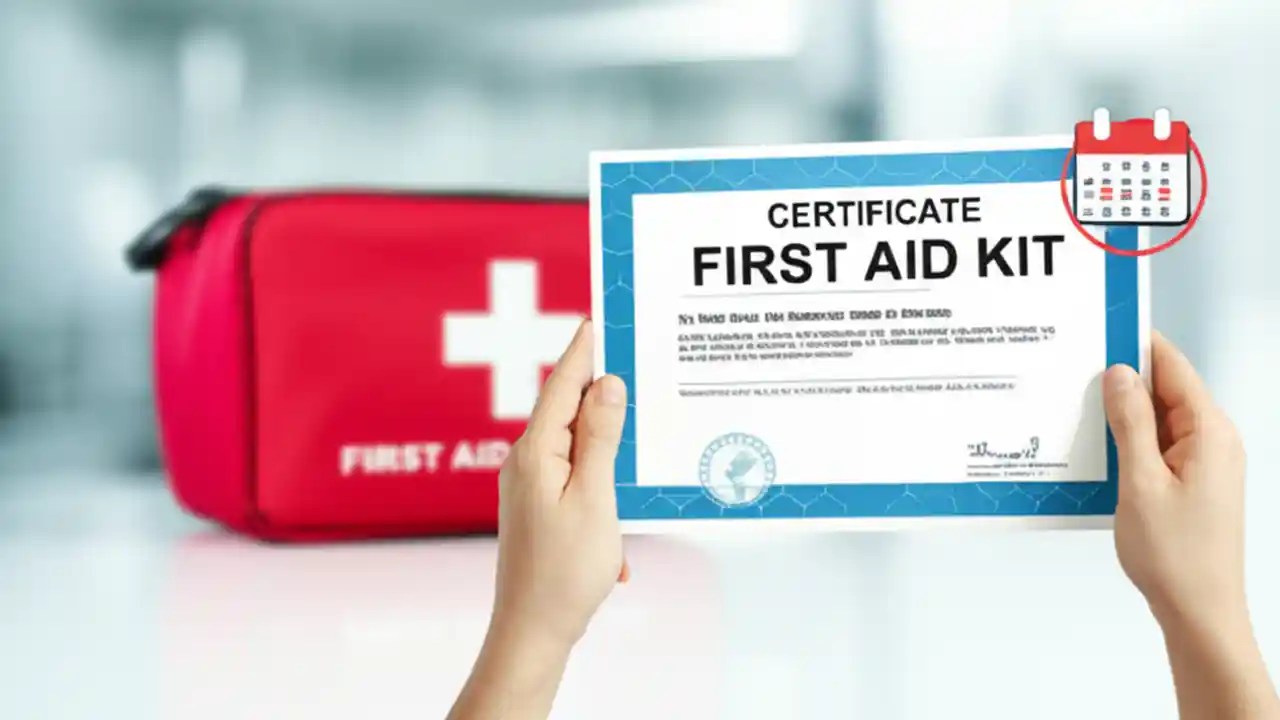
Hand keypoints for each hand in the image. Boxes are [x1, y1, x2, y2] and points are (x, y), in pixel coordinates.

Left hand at [448, 320, 628, 719]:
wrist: (533, 631)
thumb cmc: (565, 572)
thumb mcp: (594, 498)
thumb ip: (600, 438)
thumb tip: (607, 383)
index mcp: (536, 452)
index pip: (562, 385)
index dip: (583, 349)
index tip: (597, 316)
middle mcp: (526, 461)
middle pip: (566, 407)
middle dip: (597, 381)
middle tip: (627, 350)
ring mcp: (531, 485)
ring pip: (573, 440)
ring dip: (604, 429)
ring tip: (632, 410)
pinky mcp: (540, 506)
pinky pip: (574, 471)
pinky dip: (601, 471)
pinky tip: (622, 489)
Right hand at [1103, 331, 1246, 626]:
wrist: (1199, 613)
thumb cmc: (1175, 556)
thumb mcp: (1140, 481)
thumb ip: (1130, 422)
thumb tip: (1119, 372)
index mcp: (1209, 432)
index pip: (1173, 367)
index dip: (1136, 344)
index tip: (1100, 327)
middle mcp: (1213, 441)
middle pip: (1164, 390)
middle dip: (1121, 379)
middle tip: (1071, 370)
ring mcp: (1204, 462)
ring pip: (1156, 419)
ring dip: (1120, 414)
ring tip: (1077, 410)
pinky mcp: (1191, 482)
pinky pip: (1156, 446)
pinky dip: (1128, 442)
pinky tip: (1097, 449)